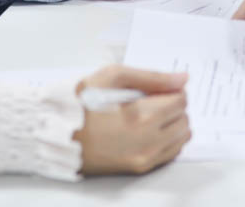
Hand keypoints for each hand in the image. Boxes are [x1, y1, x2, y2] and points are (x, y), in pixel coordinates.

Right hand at [75, 65, 190, 173]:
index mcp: (140, 113)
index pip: (181, 100)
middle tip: (155, 101)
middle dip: (175, 107)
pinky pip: (172, 154)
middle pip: (184, 119)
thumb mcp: (113, 76)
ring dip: (174, 124)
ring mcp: (144, 156)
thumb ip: (152, 77)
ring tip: (153, 116)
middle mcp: (147, 138)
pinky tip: (152, 131)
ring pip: (182, 138)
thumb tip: (183, 79)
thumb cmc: (82, 102)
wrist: (60, 133)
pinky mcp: (140, 167)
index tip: (159, 89)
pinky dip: (169, 141)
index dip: (172, 90)